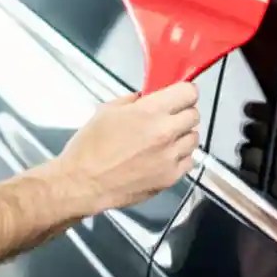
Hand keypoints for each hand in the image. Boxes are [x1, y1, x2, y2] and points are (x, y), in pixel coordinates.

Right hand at [58, 82, 200, 212]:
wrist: (83, 183)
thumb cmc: (89, 148)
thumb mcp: (107, 111)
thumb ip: (133, 100)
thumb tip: (147, 97)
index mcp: (150, 111)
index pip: (188, 92)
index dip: (185, 92)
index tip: (180, 95)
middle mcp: (166, 132)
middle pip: (194, 115)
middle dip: (182, 113)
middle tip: (169, 117)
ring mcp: (171, 157)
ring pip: (194, 138)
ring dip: (183, 135)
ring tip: (165, 139)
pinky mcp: (171, 177)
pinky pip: (189, 160)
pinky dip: (180, 156)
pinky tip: (164, 156)